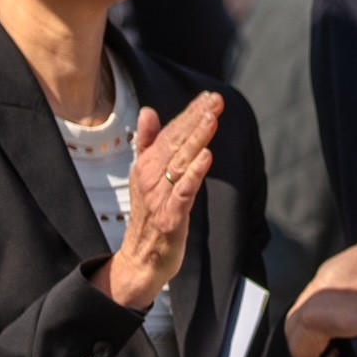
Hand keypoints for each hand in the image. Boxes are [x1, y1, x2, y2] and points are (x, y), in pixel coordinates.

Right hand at [92, 92, 222, 309]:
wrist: (141, 259)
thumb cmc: (149, 215)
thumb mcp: (145, 175)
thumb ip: (148, 142)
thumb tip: (148, 111)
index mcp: (147, 165)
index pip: (171, 133)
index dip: (189, 114)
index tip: (208, 97)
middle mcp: (151, 176)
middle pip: (176, 143)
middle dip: (196, 120)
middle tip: (215, 100)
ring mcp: (160, 196)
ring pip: (181, 162)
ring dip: (196, 139)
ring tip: (212, 119)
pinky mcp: (171, 216)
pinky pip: (184, 191)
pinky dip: (195, 173)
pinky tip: (207, 157)